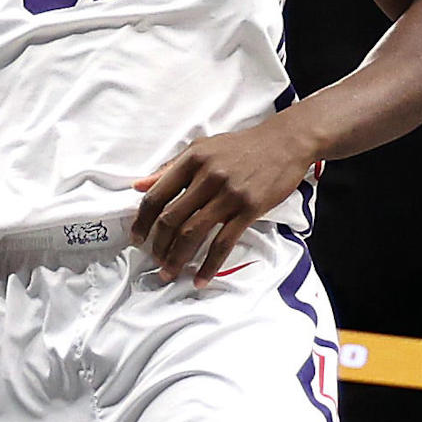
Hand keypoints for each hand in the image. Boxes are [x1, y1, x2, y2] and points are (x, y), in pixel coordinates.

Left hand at [131, 114, 320, 280]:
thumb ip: (170, 168)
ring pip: (194, 233)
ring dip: (177, 258)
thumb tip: (139, 186)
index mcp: (192, 159)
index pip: (157, 195)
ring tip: (169, 273)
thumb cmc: (240, 146)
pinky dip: (209, 265)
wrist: (284, 142)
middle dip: (158, 245)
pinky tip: (201, 279)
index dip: (142, 221)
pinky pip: (224, 243)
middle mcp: (208, 176)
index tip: (137, 238)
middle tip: (154, 260)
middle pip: (171, 218)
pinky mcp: (249, 209)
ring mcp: (229, 194)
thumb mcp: (202, 148)